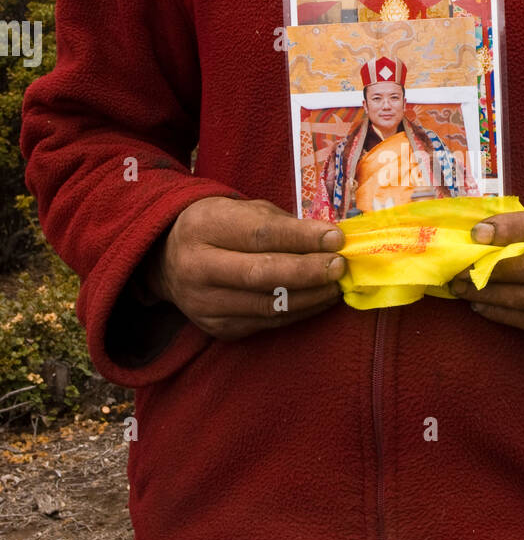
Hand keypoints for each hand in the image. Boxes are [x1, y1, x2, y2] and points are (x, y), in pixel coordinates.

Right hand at [143, 196, 345, 340]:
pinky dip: (298, 312)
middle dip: (308, 271)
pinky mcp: (216, 328)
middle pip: (262, 273)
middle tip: (340, 266)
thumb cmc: (219, 228)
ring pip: (267, 305)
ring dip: (310, 296)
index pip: (259, 234)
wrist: (168, 261)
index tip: (336, 238)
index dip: (301, 237)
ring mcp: (204, 303)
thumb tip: (329, 240)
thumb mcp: (242, 211)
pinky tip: (317, 299)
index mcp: (203, 226)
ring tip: (336, 285)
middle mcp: (197, 266)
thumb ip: (282, 224)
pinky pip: (266, 322)